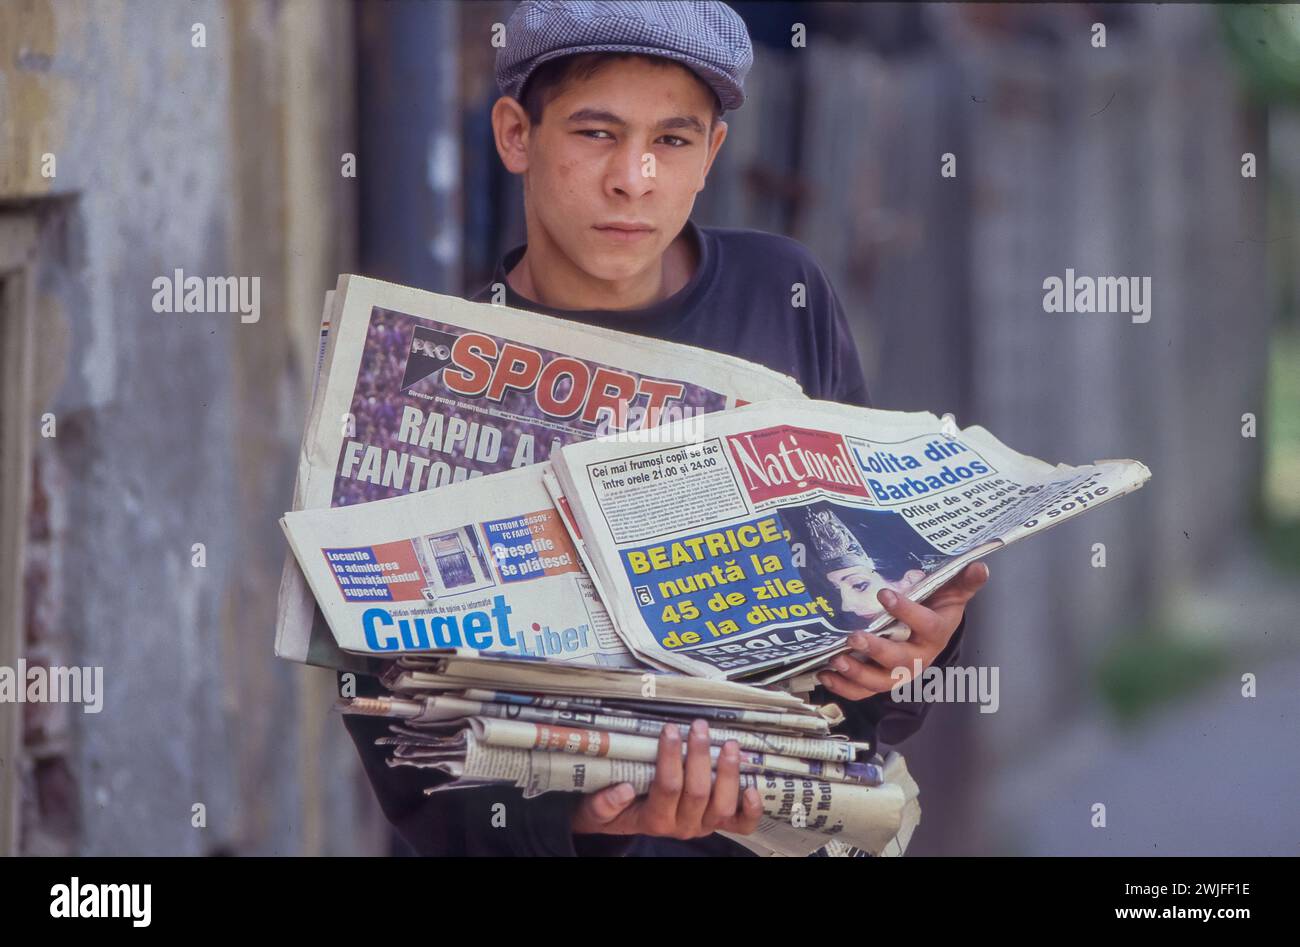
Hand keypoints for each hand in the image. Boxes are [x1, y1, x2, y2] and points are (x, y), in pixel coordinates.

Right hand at [571, 720, 762, 838]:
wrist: (625, 824)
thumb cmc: (614, 810)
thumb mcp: (597, 810)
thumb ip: (604, 803)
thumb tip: (623, 789)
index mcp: (654, 820)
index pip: (667, 787)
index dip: (670, 758)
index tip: (669, 729)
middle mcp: (682, 826)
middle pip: (697, 793)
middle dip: (700, 756)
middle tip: (699, 726)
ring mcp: (703, 826)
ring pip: (722, 806)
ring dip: (727, 774)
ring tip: (729, 744)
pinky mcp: (718, 824)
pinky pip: (741, 824)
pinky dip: (750, 809)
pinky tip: (752, 787)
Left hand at [817, 561, 989, 700]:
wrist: (931, 634)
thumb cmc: (937, 609)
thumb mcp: (952, 594)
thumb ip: (963, 581)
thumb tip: (981, 566)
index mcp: (936, 633)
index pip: (925, 624)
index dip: (907, 611)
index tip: (885, 593)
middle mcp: (918, 657)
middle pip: (900, 660)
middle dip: (877, 650)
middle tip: (854, 637)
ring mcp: (899, 673)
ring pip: (880, 681)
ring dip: (857, 673)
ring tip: (836, 660)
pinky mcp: (882, 681)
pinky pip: (863, 691)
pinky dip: (844, 687)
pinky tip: (826, 675)